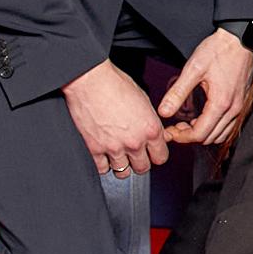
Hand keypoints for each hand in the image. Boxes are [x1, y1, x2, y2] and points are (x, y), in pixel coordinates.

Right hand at [63, 61, 169, 179]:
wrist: (91, 81)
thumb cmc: (116, 84)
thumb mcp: (144, 101)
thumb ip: (150, 122)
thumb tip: (155, 134)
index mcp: (150, 129)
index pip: (161, 157)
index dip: (156, 154)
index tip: (152, 152)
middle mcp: (134, 141)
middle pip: (143, 168)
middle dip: (140, 162)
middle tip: (135, 154)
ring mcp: (114, 148)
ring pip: (124, 172)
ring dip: (122, 165)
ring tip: (119, 155)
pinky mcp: (95, 149)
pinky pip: (103, 169)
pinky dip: (104, 165)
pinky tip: (104, 156)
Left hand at [156, 27, 252, 145]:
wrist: (240, 39)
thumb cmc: (218, 51)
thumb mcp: (193, 69)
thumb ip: (177, 93)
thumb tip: (164, 112)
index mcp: (221, 103)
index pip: (200, 134)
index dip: (182, 137)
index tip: (170, 131)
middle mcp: (233, 109)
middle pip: (210, 138)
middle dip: (190, 136)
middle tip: (175, 127)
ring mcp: (240, 107)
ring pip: (221, 135)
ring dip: (203, 133)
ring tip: (187, 123)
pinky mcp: (242, 103)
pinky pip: (228, 126)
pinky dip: (214, 128)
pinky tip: (202, 118)